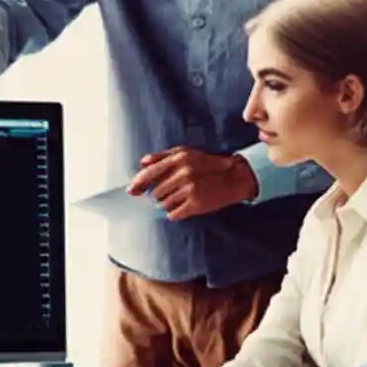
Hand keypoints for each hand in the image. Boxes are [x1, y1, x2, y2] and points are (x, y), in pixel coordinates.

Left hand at [126, 147, 256, 219]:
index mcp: (178, 159)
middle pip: (155, 192)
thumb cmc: (208, 164)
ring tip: (181, 198)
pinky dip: (175, 213)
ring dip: (168, 204)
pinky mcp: (196, 204)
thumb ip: (163, 156)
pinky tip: (185, 206)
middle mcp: (182, 173)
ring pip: (164, 204)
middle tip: (171, 193)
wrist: (234, 177)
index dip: (137, 184)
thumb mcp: (186, 153)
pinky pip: (173, 214)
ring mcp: (189, 189)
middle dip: (159, 195)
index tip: (131, 192)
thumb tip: (142, 163)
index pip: (149, 173)